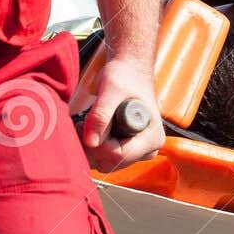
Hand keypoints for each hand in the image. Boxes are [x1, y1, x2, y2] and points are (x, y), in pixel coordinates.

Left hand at [71, 55, 163, 171]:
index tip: (83, 126)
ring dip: (90, 148)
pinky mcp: (128, 149)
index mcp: (152, 137)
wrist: (130, 70)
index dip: (97, 145)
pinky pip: (105, 158)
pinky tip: (90, 130)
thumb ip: (101, 115)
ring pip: (106, 163)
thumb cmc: (125, 76)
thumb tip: (91, 142)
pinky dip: (93, 147)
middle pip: (112, 163)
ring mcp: (139, 151)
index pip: (119, 155)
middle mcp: (149, 149)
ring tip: (85, 124)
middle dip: (91, 148)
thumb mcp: (111, 90)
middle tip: (81, 124)